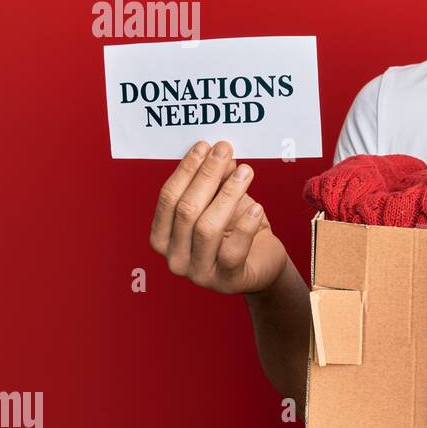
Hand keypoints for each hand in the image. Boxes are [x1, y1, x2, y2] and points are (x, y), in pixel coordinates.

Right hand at [149, 140, 288, 295]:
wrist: (263, 263)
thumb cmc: (237, 230)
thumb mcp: (224, 202)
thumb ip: (217, 182)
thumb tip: (218, 155)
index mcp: (163, 237)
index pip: (168, 198)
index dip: (186, 170)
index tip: (204, 145)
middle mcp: (174, 258)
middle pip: (186, 210)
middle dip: (206, 175)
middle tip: (225, 151)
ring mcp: (198, 274)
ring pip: (207, 228)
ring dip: (227, 195)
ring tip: (246, 172)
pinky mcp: (227, 282)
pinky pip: (232, 252)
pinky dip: (245, 227)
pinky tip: (257, 207)